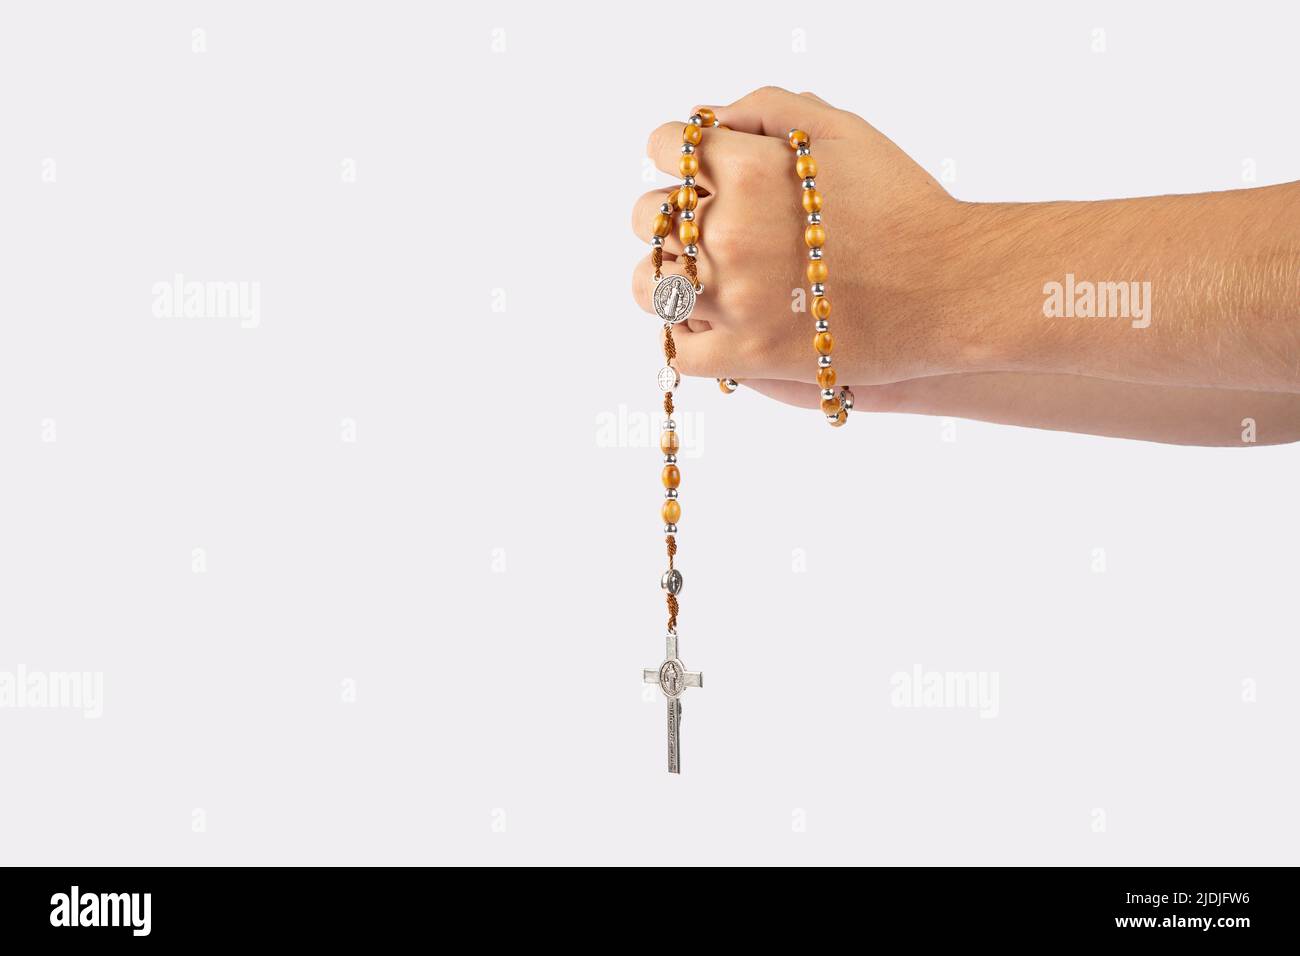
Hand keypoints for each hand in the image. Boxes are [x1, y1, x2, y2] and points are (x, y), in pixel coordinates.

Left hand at [631, 86, 965, 386]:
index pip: (663, 146)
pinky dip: (688, 336)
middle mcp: (727, 233)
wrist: (951, 288)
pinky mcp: (745, 357)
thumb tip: (706, 119)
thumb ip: (766, 109)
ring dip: (665, 279)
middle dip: (673, 215)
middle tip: (705, 228)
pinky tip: (712, 324)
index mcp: (747, 169)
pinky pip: (679, 350)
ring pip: (648, 288)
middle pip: (648, 217)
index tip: (697, 170)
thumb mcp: (842, 131)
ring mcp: (731, 300)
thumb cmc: (903, 205)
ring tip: (698, 280)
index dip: (678, 153)